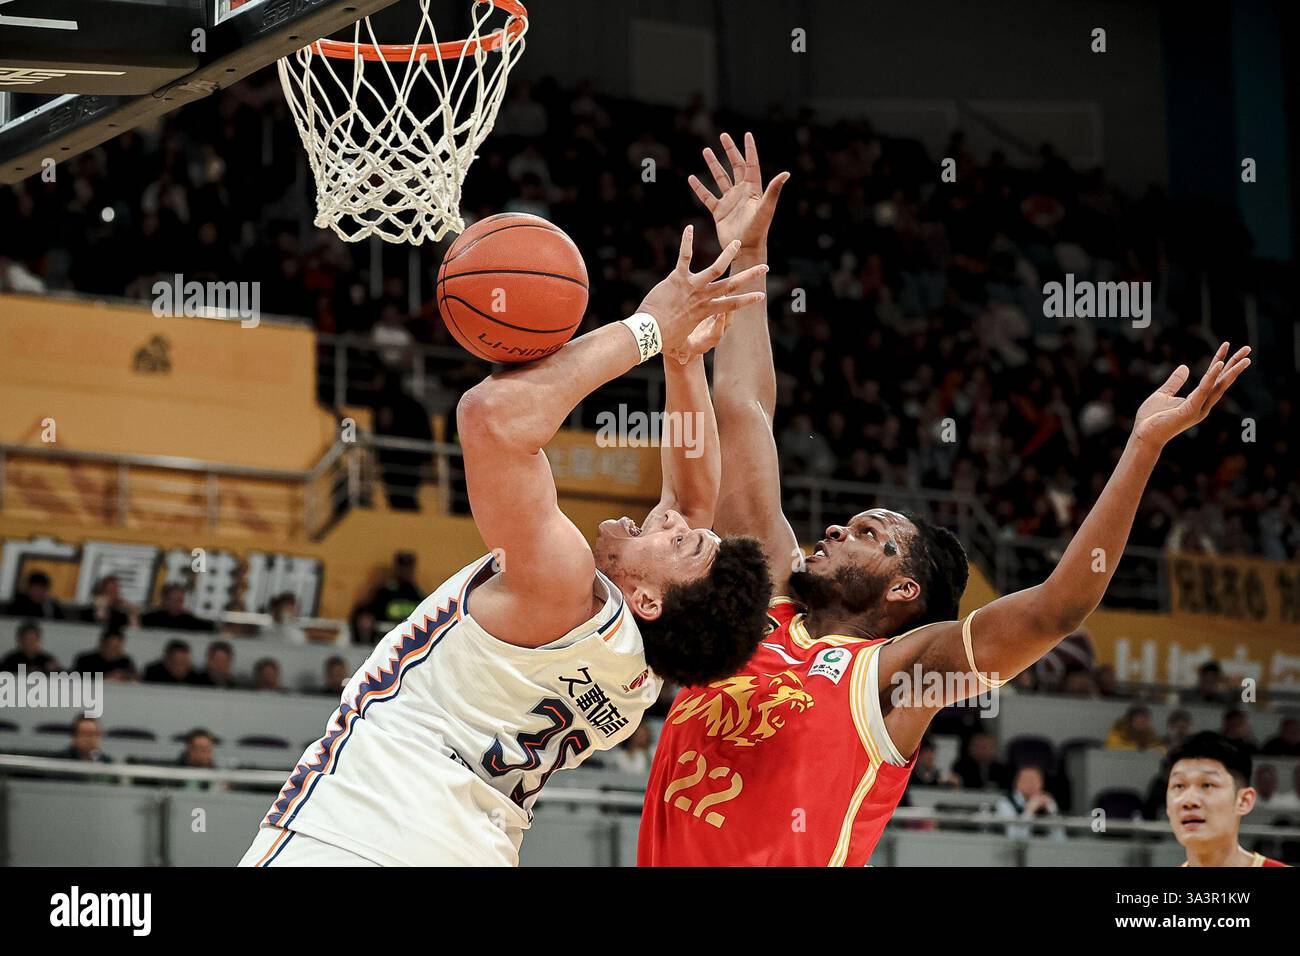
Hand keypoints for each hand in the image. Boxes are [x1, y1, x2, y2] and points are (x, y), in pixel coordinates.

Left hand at [637, 226, 766, 361]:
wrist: (648, 333)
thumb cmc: (662, 341)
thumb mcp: (678, 347)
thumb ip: (683, 352)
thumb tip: (685, 361)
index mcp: (706, 312)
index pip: (733, 304)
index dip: (748, 301)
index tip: (761, 296)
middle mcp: (703, 298)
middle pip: (732, 285)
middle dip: (749, 276)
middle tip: (764, 267)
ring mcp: (692, 287)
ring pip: (716, 268)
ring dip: (728, 254)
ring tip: (736, 242)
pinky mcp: (677, 278)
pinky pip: (685, 256)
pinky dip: (687, 242)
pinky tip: (689, 228)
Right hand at [689, 131, 789, 251]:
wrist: (745, 249)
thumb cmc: (758, 230)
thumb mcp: (766, 208)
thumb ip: (773, 190)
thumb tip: (786, 173)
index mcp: (753, 189)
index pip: (751, 164)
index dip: (749, 149)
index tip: (746, 134)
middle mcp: (741, 192)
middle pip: (735, 166)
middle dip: (730, 151)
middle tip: (723, 136)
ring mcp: (730, 201)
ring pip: (720, 178)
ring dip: (714, 165)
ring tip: (706, 150)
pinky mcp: (719, 212)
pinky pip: (707, 197)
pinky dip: (699, 188)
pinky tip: (692, 178)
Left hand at [1132, 342, 1249, 448]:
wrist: (1143, 436)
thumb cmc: (1151, 419)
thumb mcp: (1163, 395)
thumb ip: (1175, 382)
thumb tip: (1185, 367)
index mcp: (1197, 401)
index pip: (1212, 378)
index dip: (1219, 361)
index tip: (1226, 345)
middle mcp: (1202, 405)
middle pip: (1222, 382)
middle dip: (1235, 365)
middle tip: (1247, 349)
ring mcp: (1198, 408)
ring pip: (1219, 386)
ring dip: (1232, 371)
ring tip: (1244, 358)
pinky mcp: (1190, 410)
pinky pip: (1203, 390)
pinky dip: (1211, 377)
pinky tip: (1219, 365)